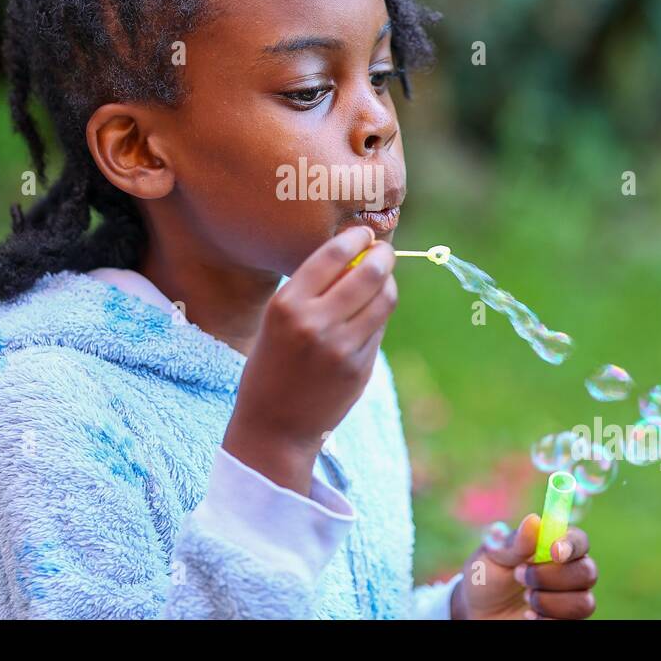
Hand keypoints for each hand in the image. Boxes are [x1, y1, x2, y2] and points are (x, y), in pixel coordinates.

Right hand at [223, 226, 397, 496]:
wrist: (274, 427)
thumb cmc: (272, 364)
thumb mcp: (277, 320)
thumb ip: (312, 289)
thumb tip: (356, 253)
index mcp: (286, 305)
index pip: (332, 255)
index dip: (356, 238)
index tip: (365, 233)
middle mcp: (314, 323)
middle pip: (368, 273)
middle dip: (383, 256)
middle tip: (385, 252)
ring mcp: (340, 348)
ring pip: (384, 300)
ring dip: (388, 283)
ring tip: (383, 281)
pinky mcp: (359, 368)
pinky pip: (379, 329)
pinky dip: (378, 316)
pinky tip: (369, 316)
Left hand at [450, 517, 595, 619]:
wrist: (477, 610)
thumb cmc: (486, 574)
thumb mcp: (493, 555)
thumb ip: (514, 542)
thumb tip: (534, 520)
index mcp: (555, 545)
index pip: (580, 540)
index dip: (572, 545)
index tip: (554, 551)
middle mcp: (568, 570)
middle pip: (587, 572)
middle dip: (552, 577)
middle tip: (520, 576)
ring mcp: (569, 598)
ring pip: (583, 603)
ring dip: (550, 602)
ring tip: (525, 598)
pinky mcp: (564, 620)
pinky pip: (571, 623)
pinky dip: (547, 619)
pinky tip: (528, 615)